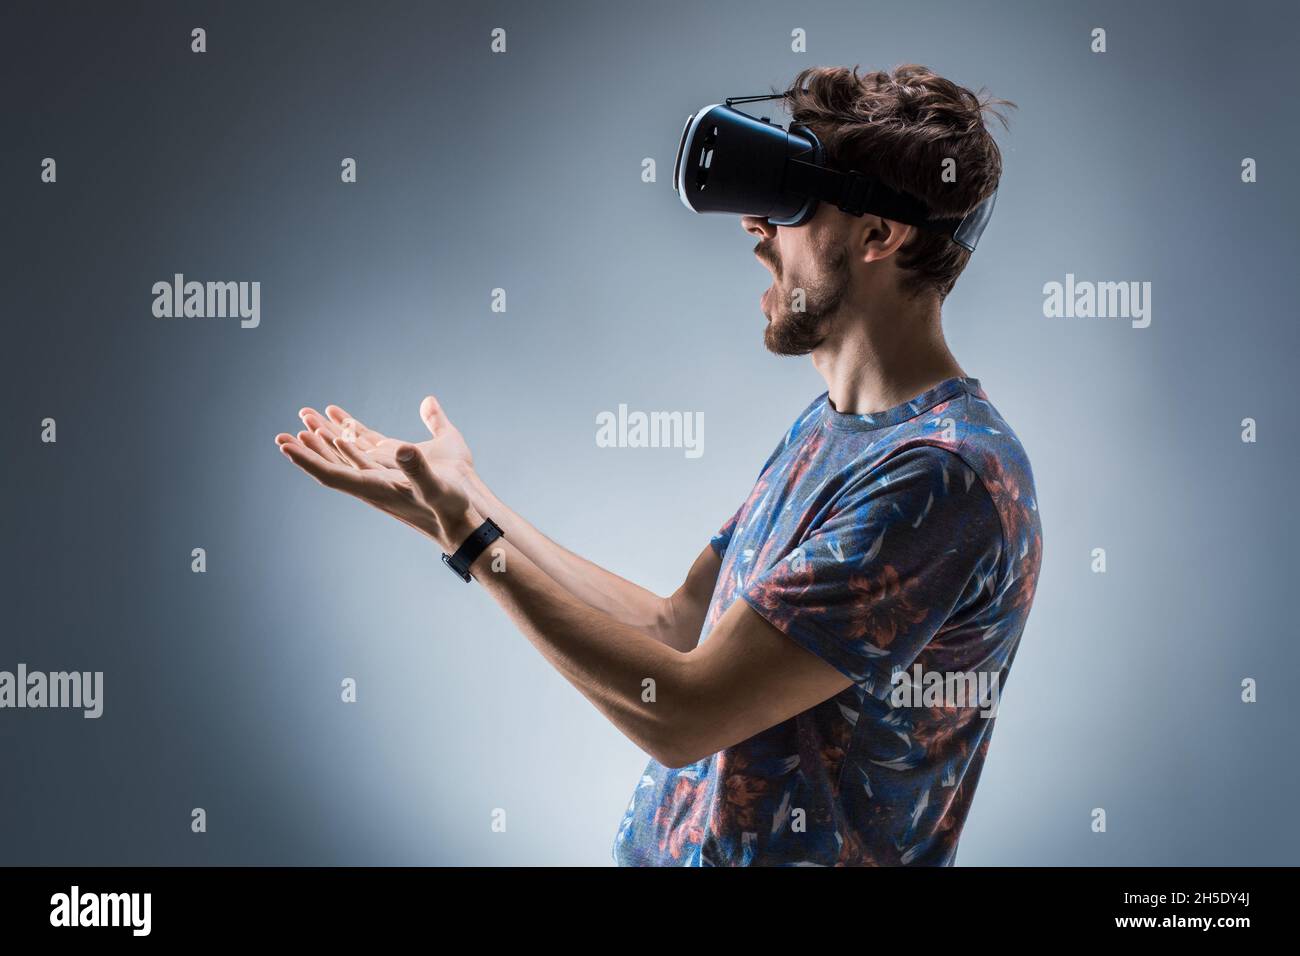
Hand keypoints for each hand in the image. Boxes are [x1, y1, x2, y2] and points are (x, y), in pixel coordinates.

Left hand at [275, 399, 481, 551]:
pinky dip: (348, 439)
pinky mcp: (393, 474)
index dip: (308, 460)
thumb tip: (403, 448)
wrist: (465, 523)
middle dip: (307, 448)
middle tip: (282, 433)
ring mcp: (381, 481)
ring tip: (306, 420)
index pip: (332, 475)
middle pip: (331, 465)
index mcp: (376, 489)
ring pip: (344, 458)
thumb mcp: (436, 487)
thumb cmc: (452, 509)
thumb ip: (418, 468)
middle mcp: (373, 486)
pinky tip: (343, 427)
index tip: (285, 446)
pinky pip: (362, 454)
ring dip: (324, 440)